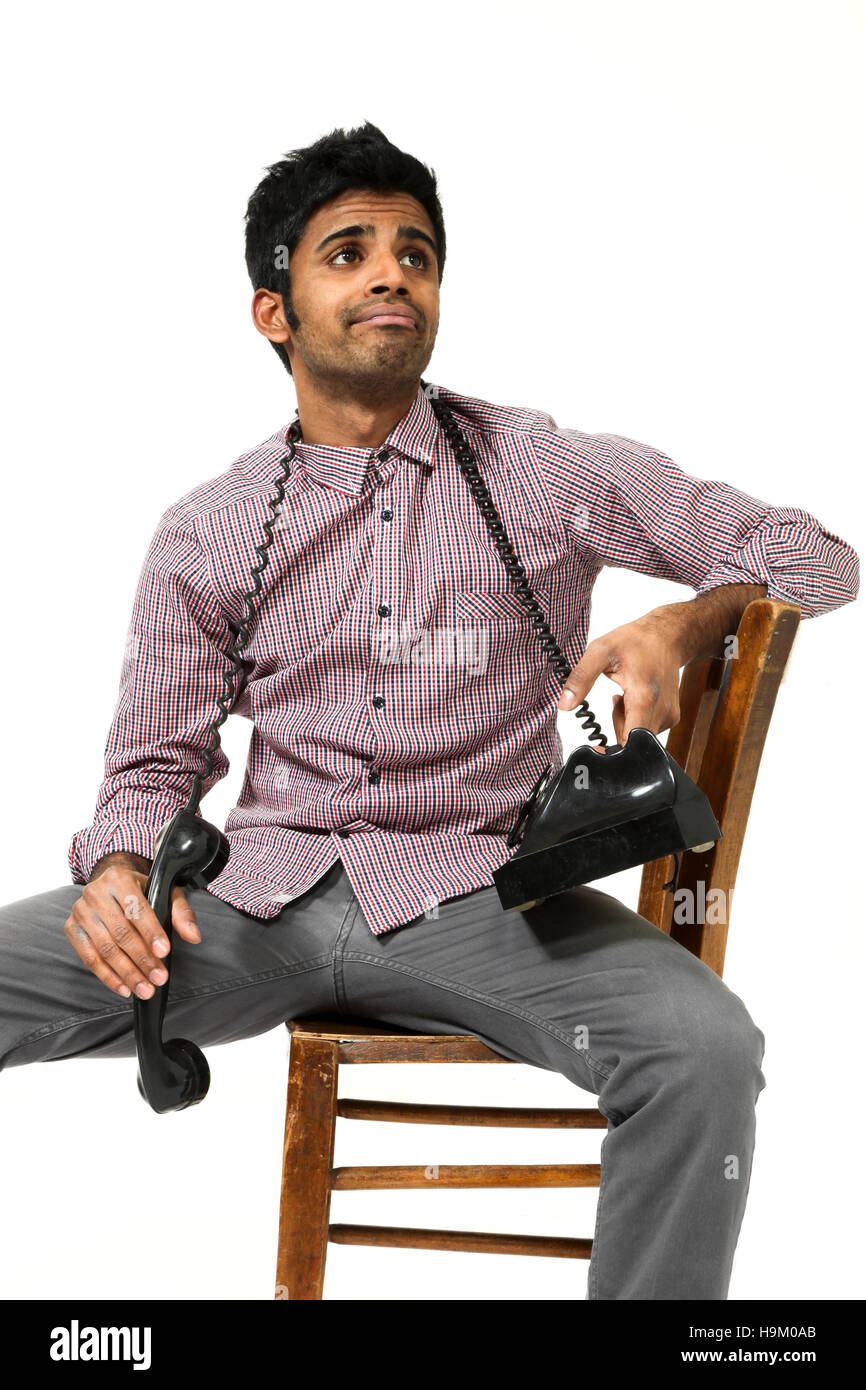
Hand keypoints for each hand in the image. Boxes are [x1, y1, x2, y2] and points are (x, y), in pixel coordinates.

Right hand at [64, 865, 200, 999]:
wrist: (110, 884)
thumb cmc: (141, 890)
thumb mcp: (166, 892)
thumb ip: (181, 913)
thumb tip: (193, 936)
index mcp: (119, 879)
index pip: (137, 910)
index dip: (151, 933)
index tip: (164, 953)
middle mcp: (95, 893)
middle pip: (120, 933)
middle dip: (142, 960)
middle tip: (158, 978)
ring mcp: (81, 912)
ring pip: (105, 949)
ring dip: (127, 973)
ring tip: (144, 989)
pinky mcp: (72, 929)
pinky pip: (89, 958)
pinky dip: (108, 977)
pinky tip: (124, 988)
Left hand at [557, 611, 683, 744]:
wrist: (667, 636)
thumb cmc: (636, 641)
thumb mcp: (600, 651)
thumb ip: (580, 678)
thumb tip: (564, 704)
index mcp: (644, 697)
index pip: (630, 742)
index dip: (612, 751)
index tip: (598, 748)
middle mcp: (661, 710)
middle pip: (631, 741)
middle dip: (617, 726)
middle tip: (615, 699)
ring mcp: (669, 715)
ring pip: (638, 737)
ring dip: (625, 721)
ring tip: (626, 695)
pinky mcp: (672, 717)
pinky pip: (647, 730)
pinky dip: (636, 719)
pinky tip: (635, 698)